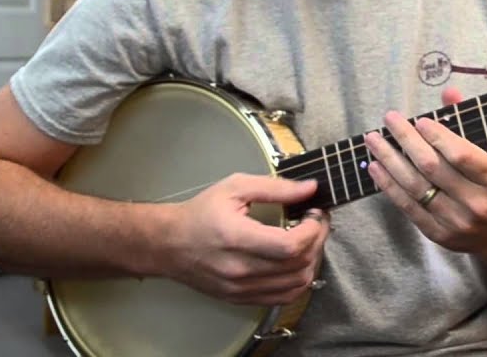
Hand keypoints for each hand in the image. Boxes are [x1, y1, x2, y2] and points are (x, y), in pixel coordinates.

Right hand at [159, 173, 328, 305]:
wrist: (169, 244)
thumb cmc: (200, 214)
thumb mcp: (235, 188)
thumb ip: (275, 188)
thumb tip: (309, 189)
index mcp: (236, 238)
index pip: (289, 245)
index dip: (313, 230)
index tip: (316, 213)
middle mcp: (239, 269)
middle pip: (298, 265)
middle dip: (318, 241)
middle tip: (317, 222)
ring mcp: (240, 288)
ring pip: (296, 284)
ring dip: (312, 260)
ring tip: (309, 239)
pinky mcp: (242, 298)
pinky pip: (284, 297)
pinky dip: (299, 280)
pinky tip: (298, 261)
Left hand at [364, 88, 486, 257]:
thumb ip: (469, 123)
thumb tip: (448, 92)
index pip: (460, 154)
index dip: (437, 135)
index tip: (418, 120)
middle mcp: (478, 204)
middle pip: (432, 168)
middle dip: (406, 140)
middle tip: (389, 119)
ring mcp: (457, 223)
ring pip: (415, 187)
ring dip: (390, 160)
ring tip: (373, 140)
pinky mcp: (440, 236)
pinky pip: (408, 208)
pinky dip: (389, 186)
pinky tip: (376, 167)